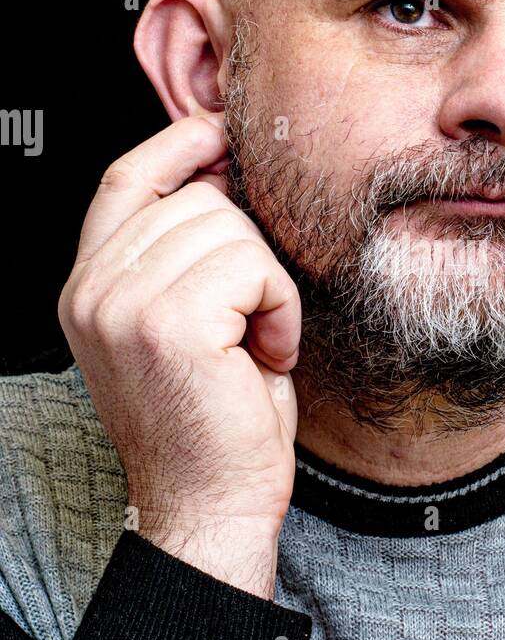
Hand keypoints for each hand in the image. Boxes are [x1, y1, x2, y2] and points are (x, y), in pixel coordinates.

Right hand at [58, 115, 299, 598]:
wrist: (211, 505)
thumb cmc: (211, 424)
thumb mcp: (182, 326)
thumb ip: (179, 255)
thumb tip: (219, 175)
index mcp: (88, 288)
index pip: (123, 180)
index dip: (175, 145)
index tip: (218, 134)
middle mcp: (93, 291)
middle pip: (197, 201)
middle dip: (247, 251)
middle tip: (252, 320)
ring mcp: (124, 304)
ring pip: (231, 228)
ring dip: (268, 285)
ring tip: (256, 342)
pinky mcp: (171, 321)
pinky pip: (256, 266)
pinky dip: (281, 307)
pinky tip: (267, 354)